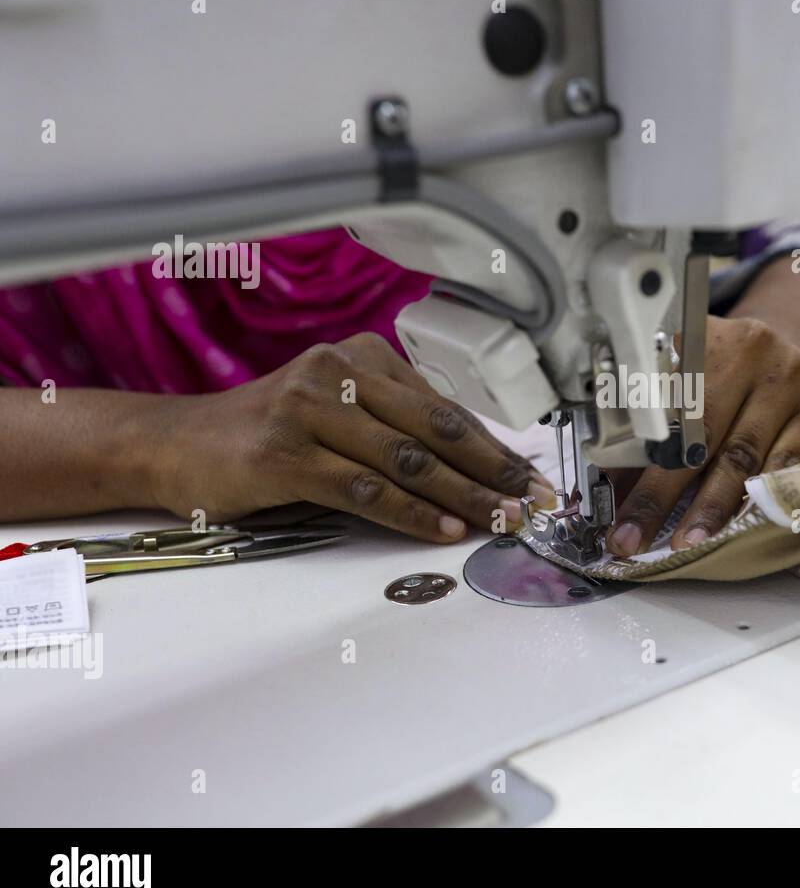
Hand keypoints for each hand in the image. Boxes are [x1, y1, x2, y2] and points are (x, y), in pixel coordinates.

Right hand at [152, 332, 554, 541]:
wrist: (176, 444)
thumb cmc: (268, 433)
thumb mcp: (337, 411)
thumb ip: (397, 426)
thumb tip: (478, 466)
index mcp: (362, 356)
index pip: (445, 408)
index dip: (496, 447)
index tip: (533, 478)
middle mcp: (338, 373)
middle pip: (436, 430)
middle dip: (495, 471)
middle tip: (536, 501)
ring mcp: (309, 411)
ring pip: (407, 460)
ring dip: (463, 497)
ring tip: (502, 522)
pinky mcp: (285, 455)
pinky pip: (365, 488)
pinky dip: (411, 513)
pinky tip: (443, 530)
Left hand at [607, 315, 799, 555]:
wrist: (789, 350)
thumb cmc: (723, 374)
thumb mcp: (683, 384)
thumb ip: (648, 430)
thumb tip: (608, 488)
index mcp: (699, 338)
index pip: (658, 403)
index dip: (631, 459)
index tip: (611, 506)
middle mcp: (747, 350)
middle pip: (698, 433)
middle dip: (662, 494)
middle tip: (634, 538)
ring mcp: (787, 378)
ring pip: (741, 454)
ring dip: (710, 506)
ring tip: (684, 541)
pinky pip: (784, 465)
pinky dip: (756, 498)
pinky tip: (734, 525)